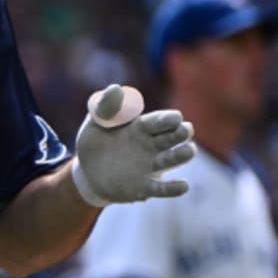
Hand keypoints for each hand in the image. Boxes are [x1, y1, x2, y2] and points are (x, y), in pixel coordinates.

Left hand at [71, 84, 195, 206]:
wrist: (88, 173)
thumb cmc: (95, 142)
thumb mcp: (96, 123)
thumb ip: (105, 107)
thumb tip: (116, 88)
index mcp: (140, 127)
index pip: (157, 121)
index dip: (167, 119)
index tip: (176, 117)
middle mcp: (151, 146)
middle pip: (170, 138)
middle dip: (179, 133)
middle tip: (186, 129)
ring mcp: (150, 167)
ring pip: (171, 160)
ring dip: (181, 156)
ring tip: (189, 151)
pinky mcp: (144, 188)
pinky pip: (161, 189)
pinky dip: (173, 188)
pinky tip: (183, 186)